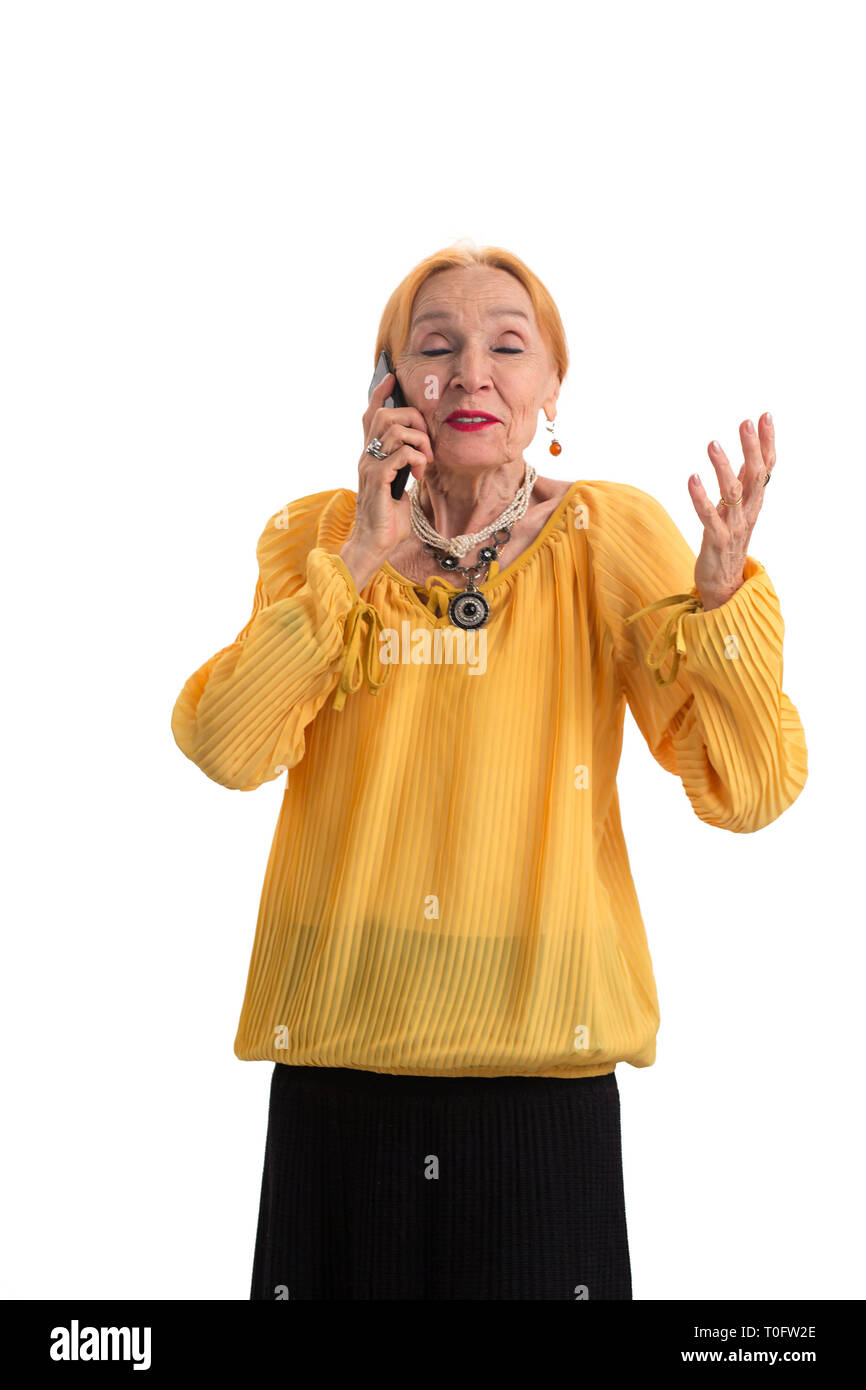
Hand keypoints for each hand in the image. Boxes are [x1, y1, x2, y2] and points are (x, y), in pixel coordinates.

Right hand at [340, 372, 433, 586]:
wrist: (376, 543)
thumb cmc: (388, 518)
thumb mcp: (399, 484)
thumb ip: (404, 465)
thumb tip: (420, 451)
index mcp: (371, 455)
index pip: (370, 415)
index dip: (380, 394)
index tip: (392, 378)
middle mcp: (366, 456)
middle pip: (386, 415)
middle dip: (413, 420)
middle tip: (426, 442)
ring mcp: (370, 467)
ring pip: (395, 430)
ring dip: (419, 442)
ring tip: (425, 461)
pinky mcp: (377, 479)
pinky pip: (400, 453)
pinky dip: (416, 459)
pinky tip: (419, 474)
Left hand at [688, 413, 775, 609]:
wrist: (723, 584)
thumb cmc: (728, 542)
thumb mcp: (738, 509)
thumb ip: (743, 485)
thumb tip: (747, 458)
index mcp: (754, 503)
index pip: (766, 468)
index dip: (766, 442)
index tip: (765, 416)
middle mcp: (748, 512)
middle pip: (755, 476)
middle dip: (751, 448)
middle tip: (745, 423)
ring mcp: (734, 527)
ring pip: (733, 493)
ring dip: (723, 468)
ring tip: (713, 444)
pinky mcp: (717, 541)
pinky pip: (709, 517)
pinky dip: (700, 498)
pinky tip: (692, 479)